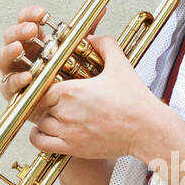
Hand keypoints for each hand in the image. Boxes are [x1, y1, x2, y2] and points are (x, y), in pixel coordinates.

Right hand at [0, 5, 105, 130]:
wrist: (69, 108)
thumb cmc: (69, 77)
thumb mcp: (79, 52)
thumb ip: (86, 32)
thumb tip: (102, 9)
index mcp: (35, 41)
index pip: (26, 21)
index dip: (30, 15)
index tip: (42, 14)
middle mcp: (22, 55)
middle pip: (11, 36)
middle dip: (19, 31)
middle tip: (32, 29)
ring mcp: (15, 72)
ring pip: (3, 58)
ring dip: (9, 51)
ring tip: (19, 48)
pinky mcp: (14, 93)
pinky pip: (8, 84)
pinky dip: (16, 79)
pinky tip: (27, 76)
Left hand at [28, 34, 166, 161]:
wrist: (147, 130)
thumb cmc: (135, 101)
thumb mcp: (120, 65)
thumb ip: (105, 45)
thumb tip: (93, 37)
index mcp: (72, 90)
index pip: (42, 86)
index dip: (45, 85)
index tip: (52, 86)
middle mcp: (65, 111)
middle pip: (40, 105)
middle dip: (46, 102)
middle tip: (54, 101)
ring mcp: (67, 131)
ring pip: (41, 123)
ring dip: (45, 119)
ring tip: (53, 116)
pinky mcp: (72, 147)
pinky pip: (41, 143)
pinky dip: (37, 137)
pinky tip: (41, 132)